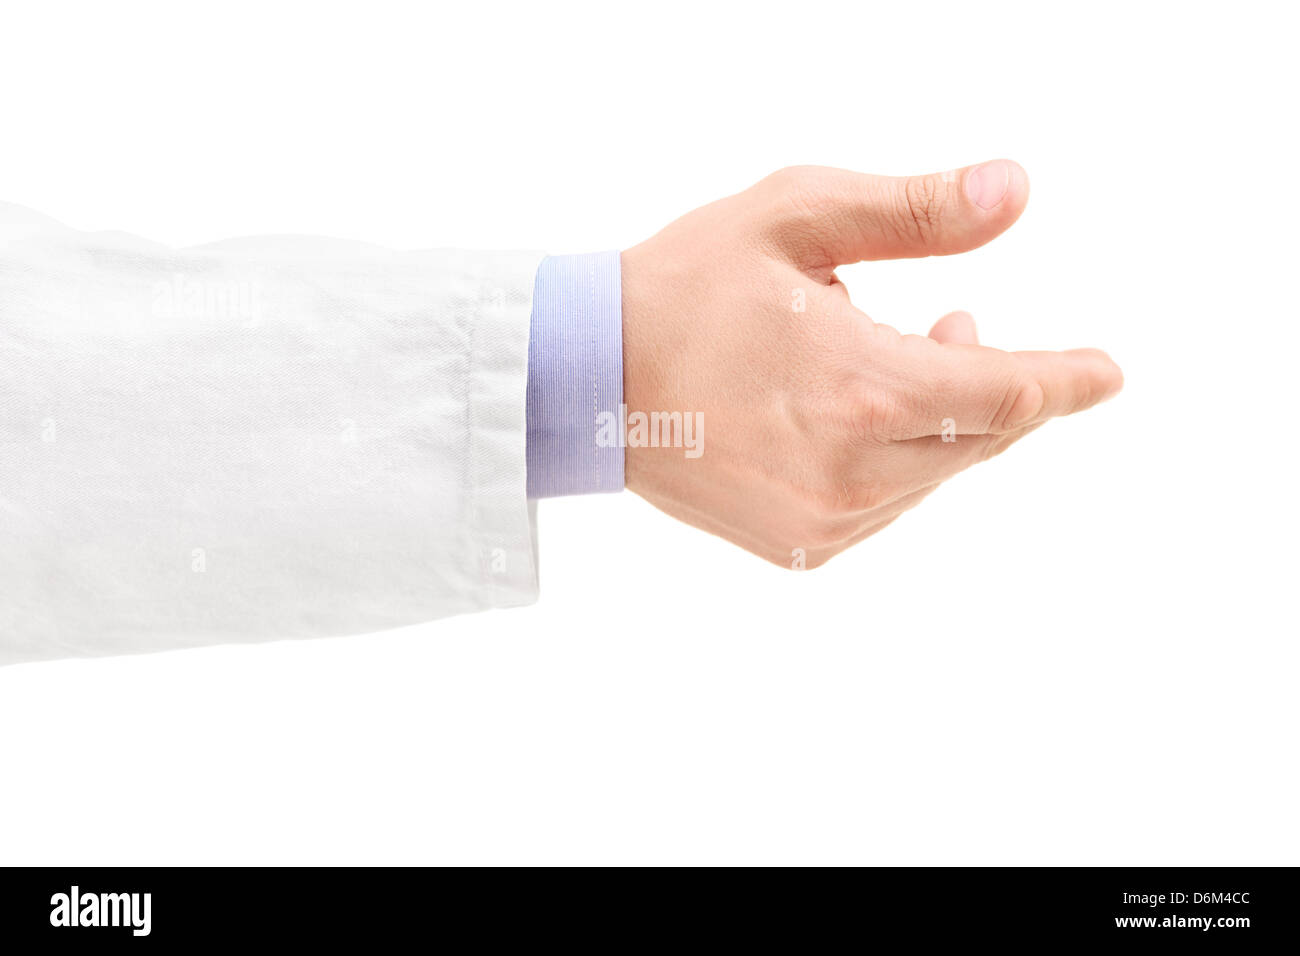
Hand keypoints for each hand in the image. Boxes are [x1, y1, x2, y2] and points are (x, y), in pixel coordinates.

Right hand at [620, 161, 1121, 567]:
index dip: (1068, 379)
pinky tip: (846, 417)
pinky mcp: (798, 547)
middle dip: (995, 384)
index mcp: (861, 387)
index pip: (1011, 395)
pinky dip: (893, 460)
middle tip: (960, 326)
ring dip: (939, 420)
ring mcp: (824, 520)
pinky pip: (887, 506)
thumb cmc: (684, 287)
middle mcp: (852, 472)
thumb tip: (1017, 190)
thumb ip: (914, 211)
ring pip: (936, 475)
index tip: (1106, 373)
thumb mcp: (795, 218)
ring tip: (889, 359)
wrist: (582, 382)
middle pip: (981, 439)